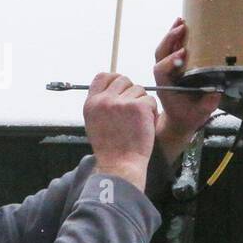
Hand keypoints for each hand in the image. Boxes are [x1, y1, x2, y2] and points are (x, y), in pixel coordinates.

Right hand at [83, 72, 158, 191]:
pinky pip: (150, 100)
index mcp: (91, 103)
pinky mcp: (138, 107)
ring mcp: (121, 102)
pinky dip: (151, 112)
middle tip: (133, 112)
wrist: (120, 165)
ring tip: (137, 123)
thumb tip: (115, 88)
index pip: (102, 76)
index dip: (114, 79)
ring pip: (139, 90)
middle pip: (124, 80)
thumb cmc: (110, 149)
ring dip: (142, 104)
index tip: (122, 88)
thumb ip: (102, 104)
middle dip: (131, 92)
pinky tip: (145, 126)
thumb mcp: (95, 123)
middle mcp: (104, 100)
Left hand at [153, 18, 220, 160]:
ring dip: (171, 34)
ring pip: (164, 49)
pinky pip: (171, 49)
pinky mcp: (173, 66)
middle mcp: (163, 76)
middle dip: (169, 40)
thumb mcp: (199, 114)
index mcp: (166, 87)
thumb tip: (215, 93)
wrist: (180, 120)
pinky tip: (183, 26)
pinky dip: (176, 37)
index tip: (182, 53)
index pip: (161, 70)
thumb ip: (206, 105)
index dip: (170, 60)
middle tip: (181, 27)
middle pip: (160, 54)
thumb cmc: (188, 116)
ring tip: (180, 21)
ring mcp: (167, 70)